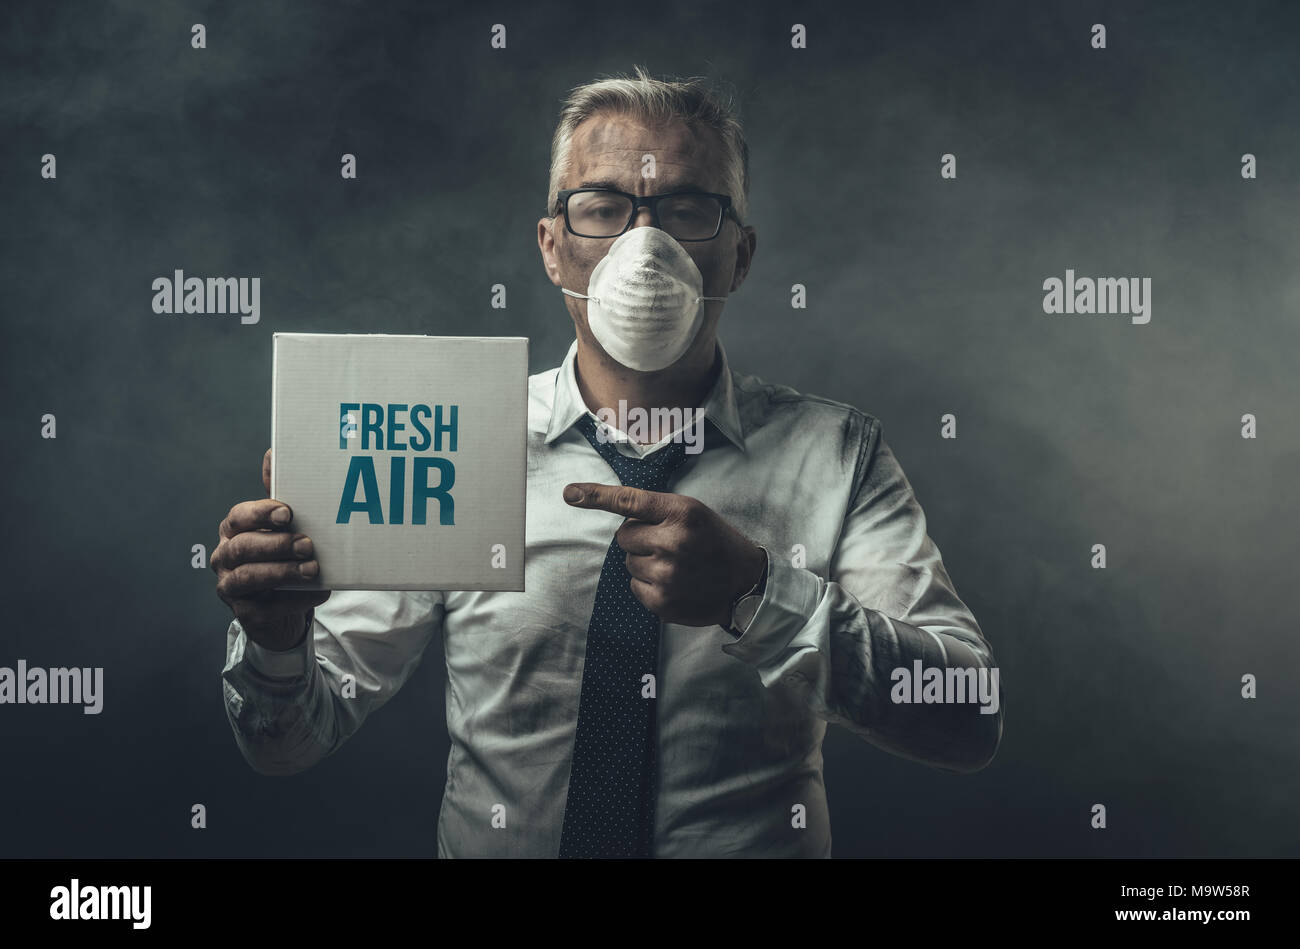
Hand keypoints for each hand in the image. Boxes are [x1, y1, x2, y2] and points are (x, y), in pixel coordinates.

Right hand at [211, 449, 330, 651]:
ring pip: (248, 578)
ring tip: (312, 568)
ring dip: (282, 571)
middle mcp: (226, 558)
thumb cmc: (284, 556)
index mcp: (234, 531)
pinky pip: (267, 607)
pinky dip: (295, 599)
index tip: (288, 513)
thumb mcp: (284, 526)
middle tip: (307, 544)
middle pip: (241, 548)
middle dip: (275, 544)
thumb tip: (273, 452)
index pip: (238, 517)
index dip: (260, 513)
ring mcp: (231, 588)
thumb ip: (279, 493)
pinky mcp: (246, 615)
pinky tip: (320, 590)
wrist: (285, 607)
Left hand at [563, 482, 764, 627]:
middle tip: (668, 543)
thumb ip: (657, 511)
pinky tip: (673, 582)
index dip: (596, 496)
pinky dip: (648, 584)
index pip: (630, 501)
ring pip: (628, 562)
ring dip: (644, 561)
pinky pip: (634, 586)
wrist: (744, 582)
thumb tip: (616, 520)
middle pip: (623, 536)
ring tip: (675, 564)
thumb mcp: (693, 512)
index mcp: (682, 512)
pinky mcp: (662, 602)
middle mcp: (673, 541)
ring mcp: (667, 574)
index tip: (570, 493)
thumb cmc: (714, 540)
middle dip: (639, 538)